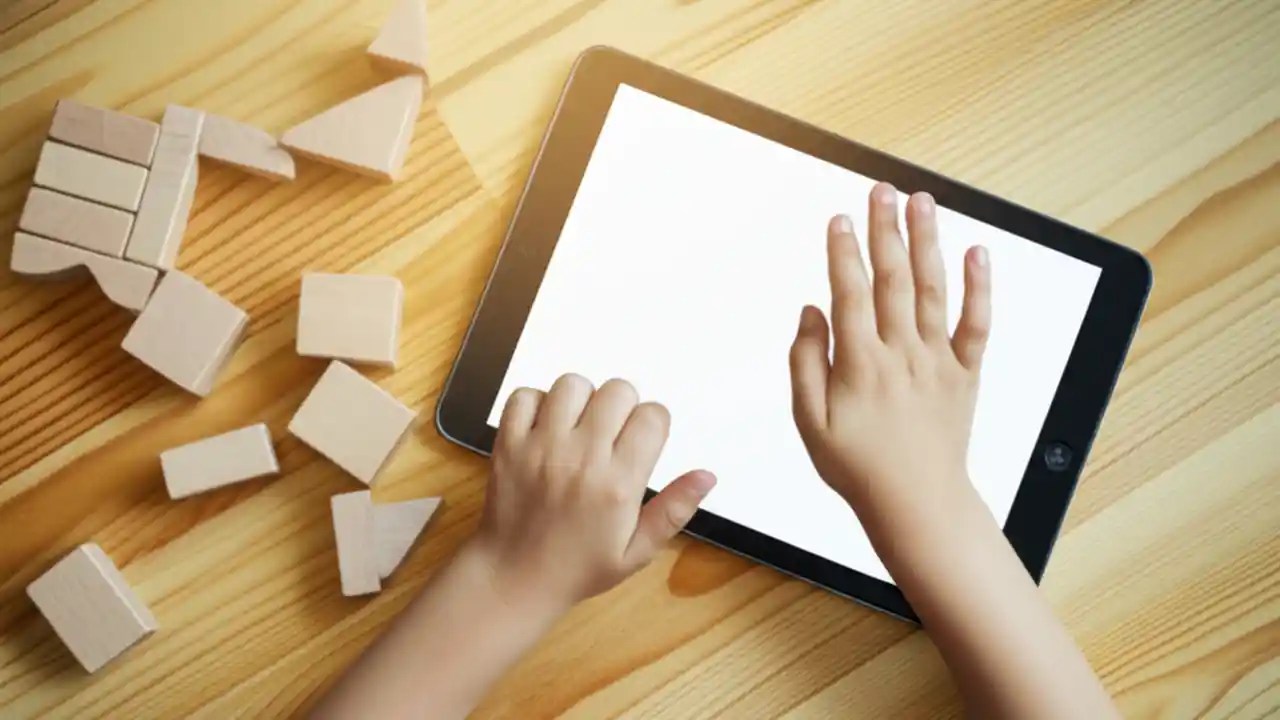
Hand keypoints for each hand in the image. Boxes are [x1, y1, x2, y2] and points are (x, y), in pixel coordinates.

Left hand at [472, 374, 715, 614]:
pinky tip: (546, 428)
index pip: (652, 417)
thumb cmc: (577, 568)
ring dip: (582, 400)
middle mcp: (581, 459)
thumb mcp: (637, 551)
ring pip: (573, 384)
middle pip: (618, 391)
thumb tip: (707, 476)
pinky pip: (526, 395)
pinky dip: (538, 404)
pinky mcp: (509, 444)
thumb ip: (673, 510)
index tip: (642, 443)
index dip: (654, 425)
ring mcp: (541, 448)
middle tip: (612, 436)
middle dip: (623, 407)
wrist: (513, 579)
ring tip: (579, 428)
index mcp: (618, 485)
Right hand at [789, 182, 991, 531]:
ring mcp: (937, 361)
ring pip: (933, 289)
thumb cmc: (858, 467)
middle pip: (893, 278)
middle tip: (881, 192)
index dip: (843, 252)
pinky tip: (977, 253)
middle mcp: (901, 353)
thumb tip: (812, 312)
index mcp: (860, 363)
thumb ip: (805, 363)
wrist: (917, 503)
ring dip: (927, 242)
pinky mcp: (965, 374)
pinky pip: (977, 324)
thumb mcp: (810, 422)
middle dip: (885, 229)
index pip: (849, 293)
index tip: (840, 219)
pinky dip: (980, 287)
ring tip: (922, 202)